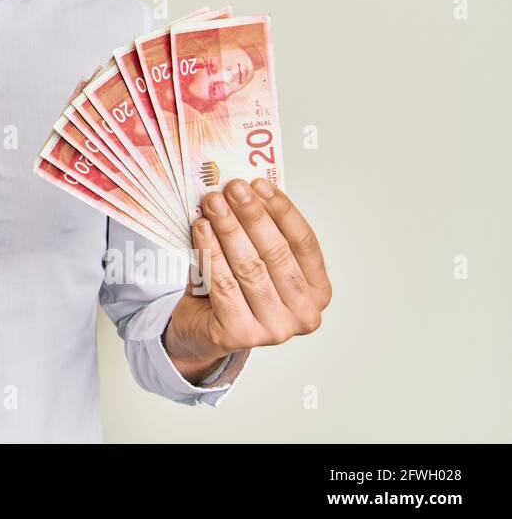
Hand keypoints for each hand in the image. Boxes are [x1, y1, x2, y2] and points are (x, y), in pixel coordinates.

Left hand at [163, 178, 331, 382]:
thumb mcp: (252, 258)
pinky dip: (211, 252)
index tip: (260, 184)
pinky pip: (224, 284)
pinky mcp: (242, 335)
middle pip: (276, 253)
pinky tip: (201, 229)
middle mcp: (304, 314)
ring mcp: (275, 329)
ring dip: (229, 229)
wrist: (201, 330)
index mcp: (317, 292)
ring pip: (250, 267)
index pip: (304, 243)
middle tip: (232, 187)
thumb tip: (244, 191)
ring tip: (213, 203)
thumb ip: (255, 232)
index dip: (282, 211)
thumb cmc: (232, 290)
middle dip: (252, 215)